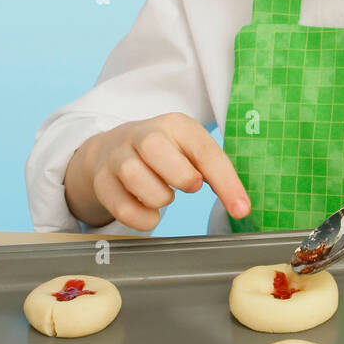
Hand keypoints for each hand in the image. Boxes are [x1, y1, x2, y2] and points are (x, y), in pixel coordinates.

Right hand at [64, 113, 250, 230]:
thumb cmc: (166, 154)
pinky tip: (150, 213)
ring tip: (165, 195)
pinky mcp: (102, 181)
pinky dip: (142, 218)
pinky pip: (121, 206)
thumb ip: (213, 171)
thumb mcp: (191, 151)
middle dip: (179, 175)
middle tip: (191, 187)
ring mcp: (117, 156)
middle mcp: (142, 134)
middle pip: (155, 147)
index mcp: (175, 124)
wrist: (112, 150)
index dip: (225, 181)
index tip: (241, 208)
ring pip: (134, 176)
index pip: (203, 149)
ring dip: (159, 197)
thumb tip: (241, 205)